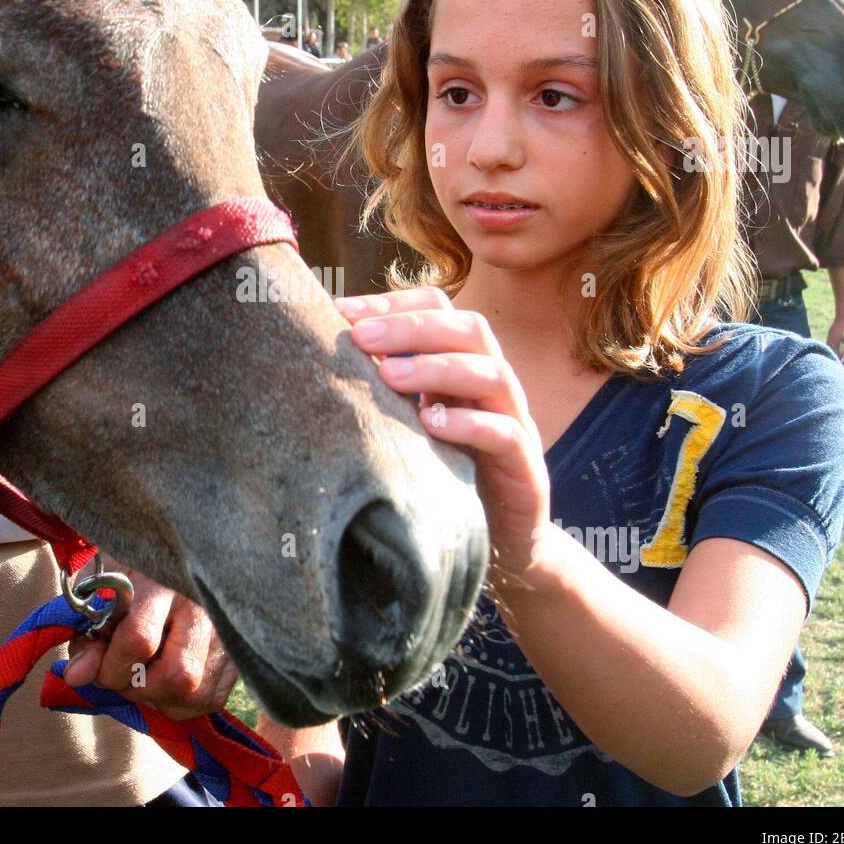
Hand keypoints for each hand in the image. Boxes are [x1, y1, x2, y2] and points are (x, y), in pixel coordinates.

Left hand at [61, 554, 237, 720]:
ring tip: (145, 675)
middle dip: (137, 687)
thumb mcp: (100, 593)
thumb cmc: (129, 577)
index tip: (95, 663)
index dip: (111, 666)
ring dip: (160, 697)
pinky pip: (212, 697)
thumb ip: (87, 634)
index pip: (140, 639)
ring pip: (197, 692)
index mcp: (163, 581)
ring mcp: (227, 630)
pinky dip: (182, 701)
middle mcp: (203, 605)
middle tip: (122, 671)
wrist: (175, 553)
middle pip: (177, 675)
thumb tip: (78, 676)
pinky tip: (166, 681)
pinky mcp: (237, 651)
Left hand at [334, 286, 552, 591]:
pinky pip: (505, 433)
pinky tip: (430, 424)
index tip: (343, 312)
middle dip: (412, 327)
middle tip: (361, 337)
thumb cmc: (443, 474)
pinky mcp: (525, 466)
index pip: (441, 308)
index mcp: (465, 363)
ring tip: (389, 376)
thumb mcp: (408, 424)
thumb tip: (319, 355)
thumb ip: (382, 388)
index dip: (395, 304)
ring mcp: (515, 421)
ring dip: (437, 368)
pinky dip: (468, 424)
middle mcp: (493, 385)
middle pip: (470, 329)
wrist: (499, 540)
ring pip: (492, 373)